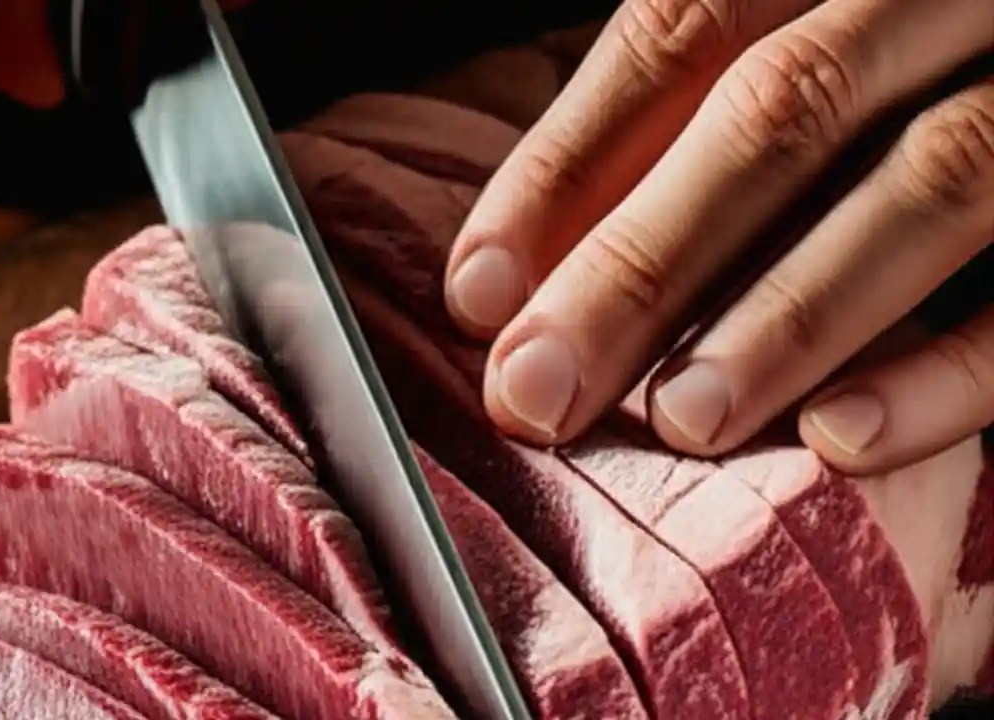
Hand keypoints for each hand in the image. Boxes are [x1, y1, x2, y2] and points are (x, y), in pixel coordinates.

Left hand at [445, 0, 993, 474]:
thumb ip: (707, 91)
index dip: (566, 164)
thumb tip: (532, 253)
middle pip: (784, 109)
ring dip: (789, 313)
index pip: (681, 28)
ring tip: (679, 419)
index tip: (478, 291)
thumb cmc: (927, 45)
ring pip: (933, 181)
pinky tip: (843, 436)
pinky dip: (953, 367)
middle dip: (644, 258)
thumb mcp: (832, 25)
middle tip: (535, 387)